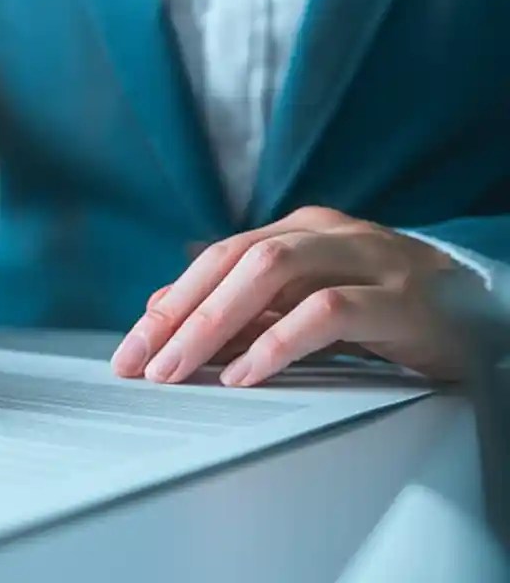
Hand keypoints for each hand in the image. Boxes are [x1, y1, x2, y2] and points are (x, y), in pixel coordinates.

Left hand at [111, 206, 471, 386]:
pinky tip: (247, 372)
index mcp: (298, 230)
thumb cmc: (386, 309)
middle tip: (143, 364)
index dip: (166, 306)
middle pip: (233, 260)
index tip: (129, 353)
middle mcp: (326, 233)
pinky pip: (327, 311)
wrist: (487, 313)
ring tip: (181, 368)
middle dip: (179, 315)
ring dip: (215, 323)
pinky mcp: (400, 299)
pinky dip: (279, 340)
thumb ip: (243, 307)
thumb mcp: (305, 303)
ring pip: (272, 270)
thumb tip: (162, 314)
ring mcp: (366, 259)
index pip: (214, 260)